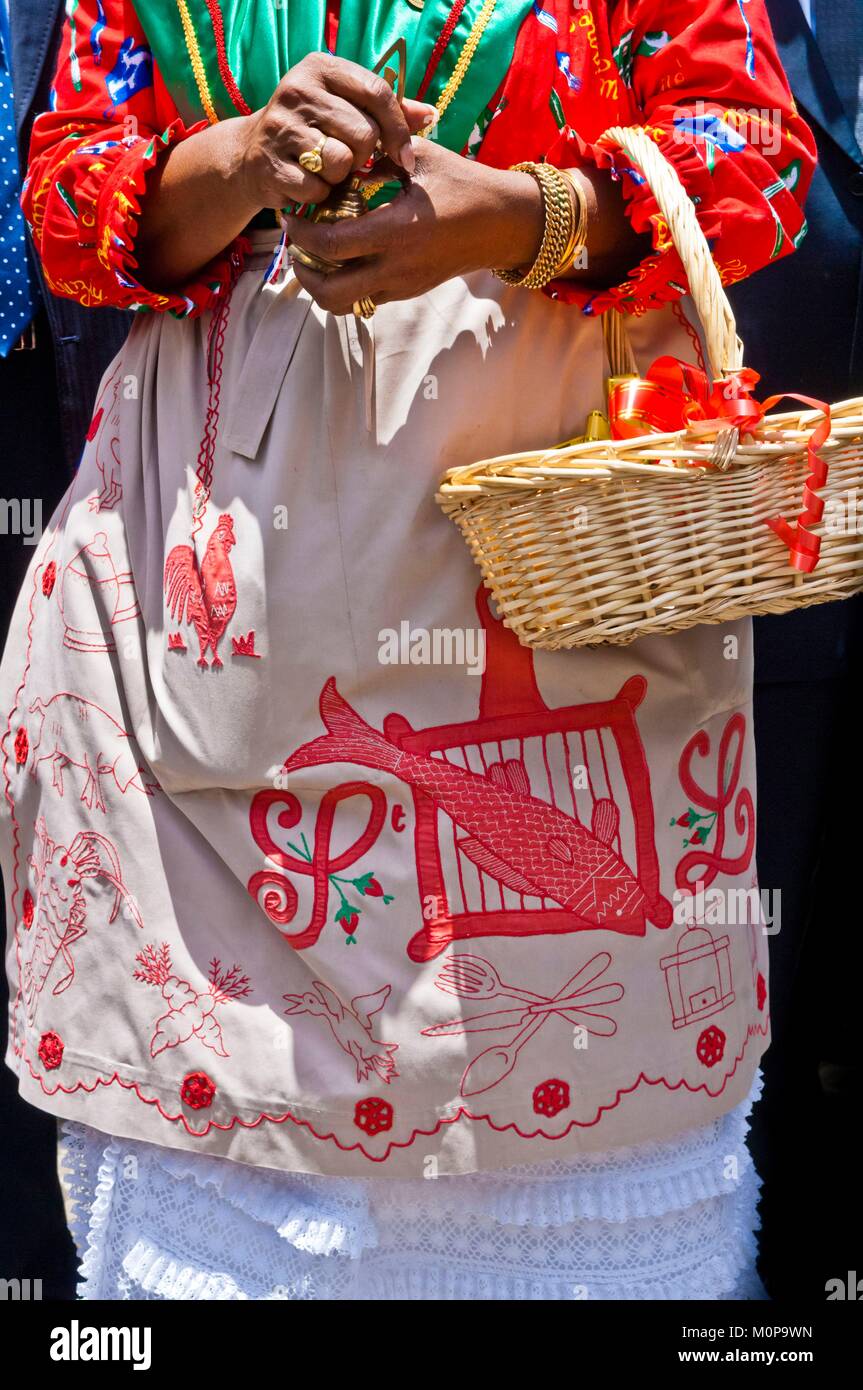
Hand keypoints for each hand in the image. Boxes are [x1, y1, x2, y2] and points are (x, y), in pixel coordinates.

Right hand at [238, 53, 436, 208]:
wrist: (252, 154)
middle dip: (364, 155)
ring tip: (325, 169)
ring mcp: (280, 127)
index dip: (398, 129)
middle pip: (363, 133)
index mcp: (321, 67)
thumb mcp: (345, 107)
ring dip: (341, 176)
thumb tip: (429, 115)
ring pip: (341, 162)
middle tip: (349, 158)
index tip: (405, 156)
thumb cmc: (312, 130)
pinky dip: (319, 194)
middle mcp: (297, 90)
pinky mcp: (269, 164)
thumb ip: (385, 110)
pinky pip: (317, 188)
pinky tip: (307, 183)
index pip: (377, 92)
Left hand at [284, 139, 544, 313]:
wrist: (501, 222)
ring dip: (321, 286)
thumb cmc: (462, 182)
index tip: (290, 216)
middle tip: (294, 246)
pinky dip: (344, 286)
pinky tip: (342, 260)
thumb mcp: (419, 158)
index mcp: (396, 231)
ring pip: (345, 305)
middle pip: (330, 293)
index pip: (330, 245)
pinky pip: (364, 301)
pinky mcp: (408, 292)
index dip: (300, 234)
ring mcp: (402, 285)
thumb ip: (376, 159)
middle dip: (302, 272)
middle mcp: (396, 267)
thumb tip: (337, 156)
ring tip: (312, 257)